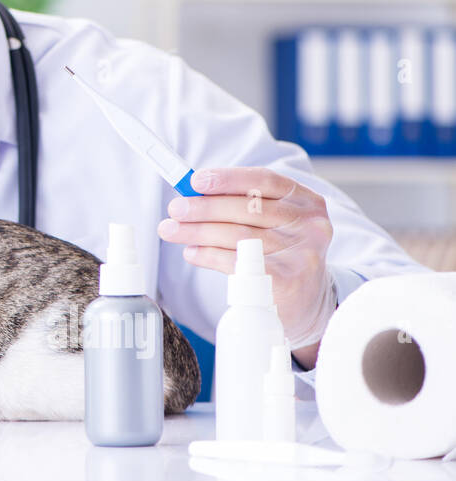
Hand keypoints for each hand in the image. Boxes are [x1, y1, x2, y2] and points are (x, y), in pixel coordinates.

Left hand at [157, 167, 335, 361]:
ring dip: (198, 231)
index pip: (265, 180)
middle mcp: (310, 225)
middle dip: (204, 208)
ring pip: (238, 235)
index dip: (227, 178)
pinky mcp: (286, 280)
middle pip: (247, 209)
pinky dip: (208, 255)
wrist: (304, 301)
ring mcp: (301, 254)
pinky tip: (191, 252)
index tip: (195, 181)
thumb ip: (239, 204)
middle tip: (175, 209)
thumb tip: (190, 194)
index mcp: (307, 202)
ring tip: (170, 230)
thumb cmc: (278, 253)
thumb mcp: (271, 222)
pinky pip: (237, 262)